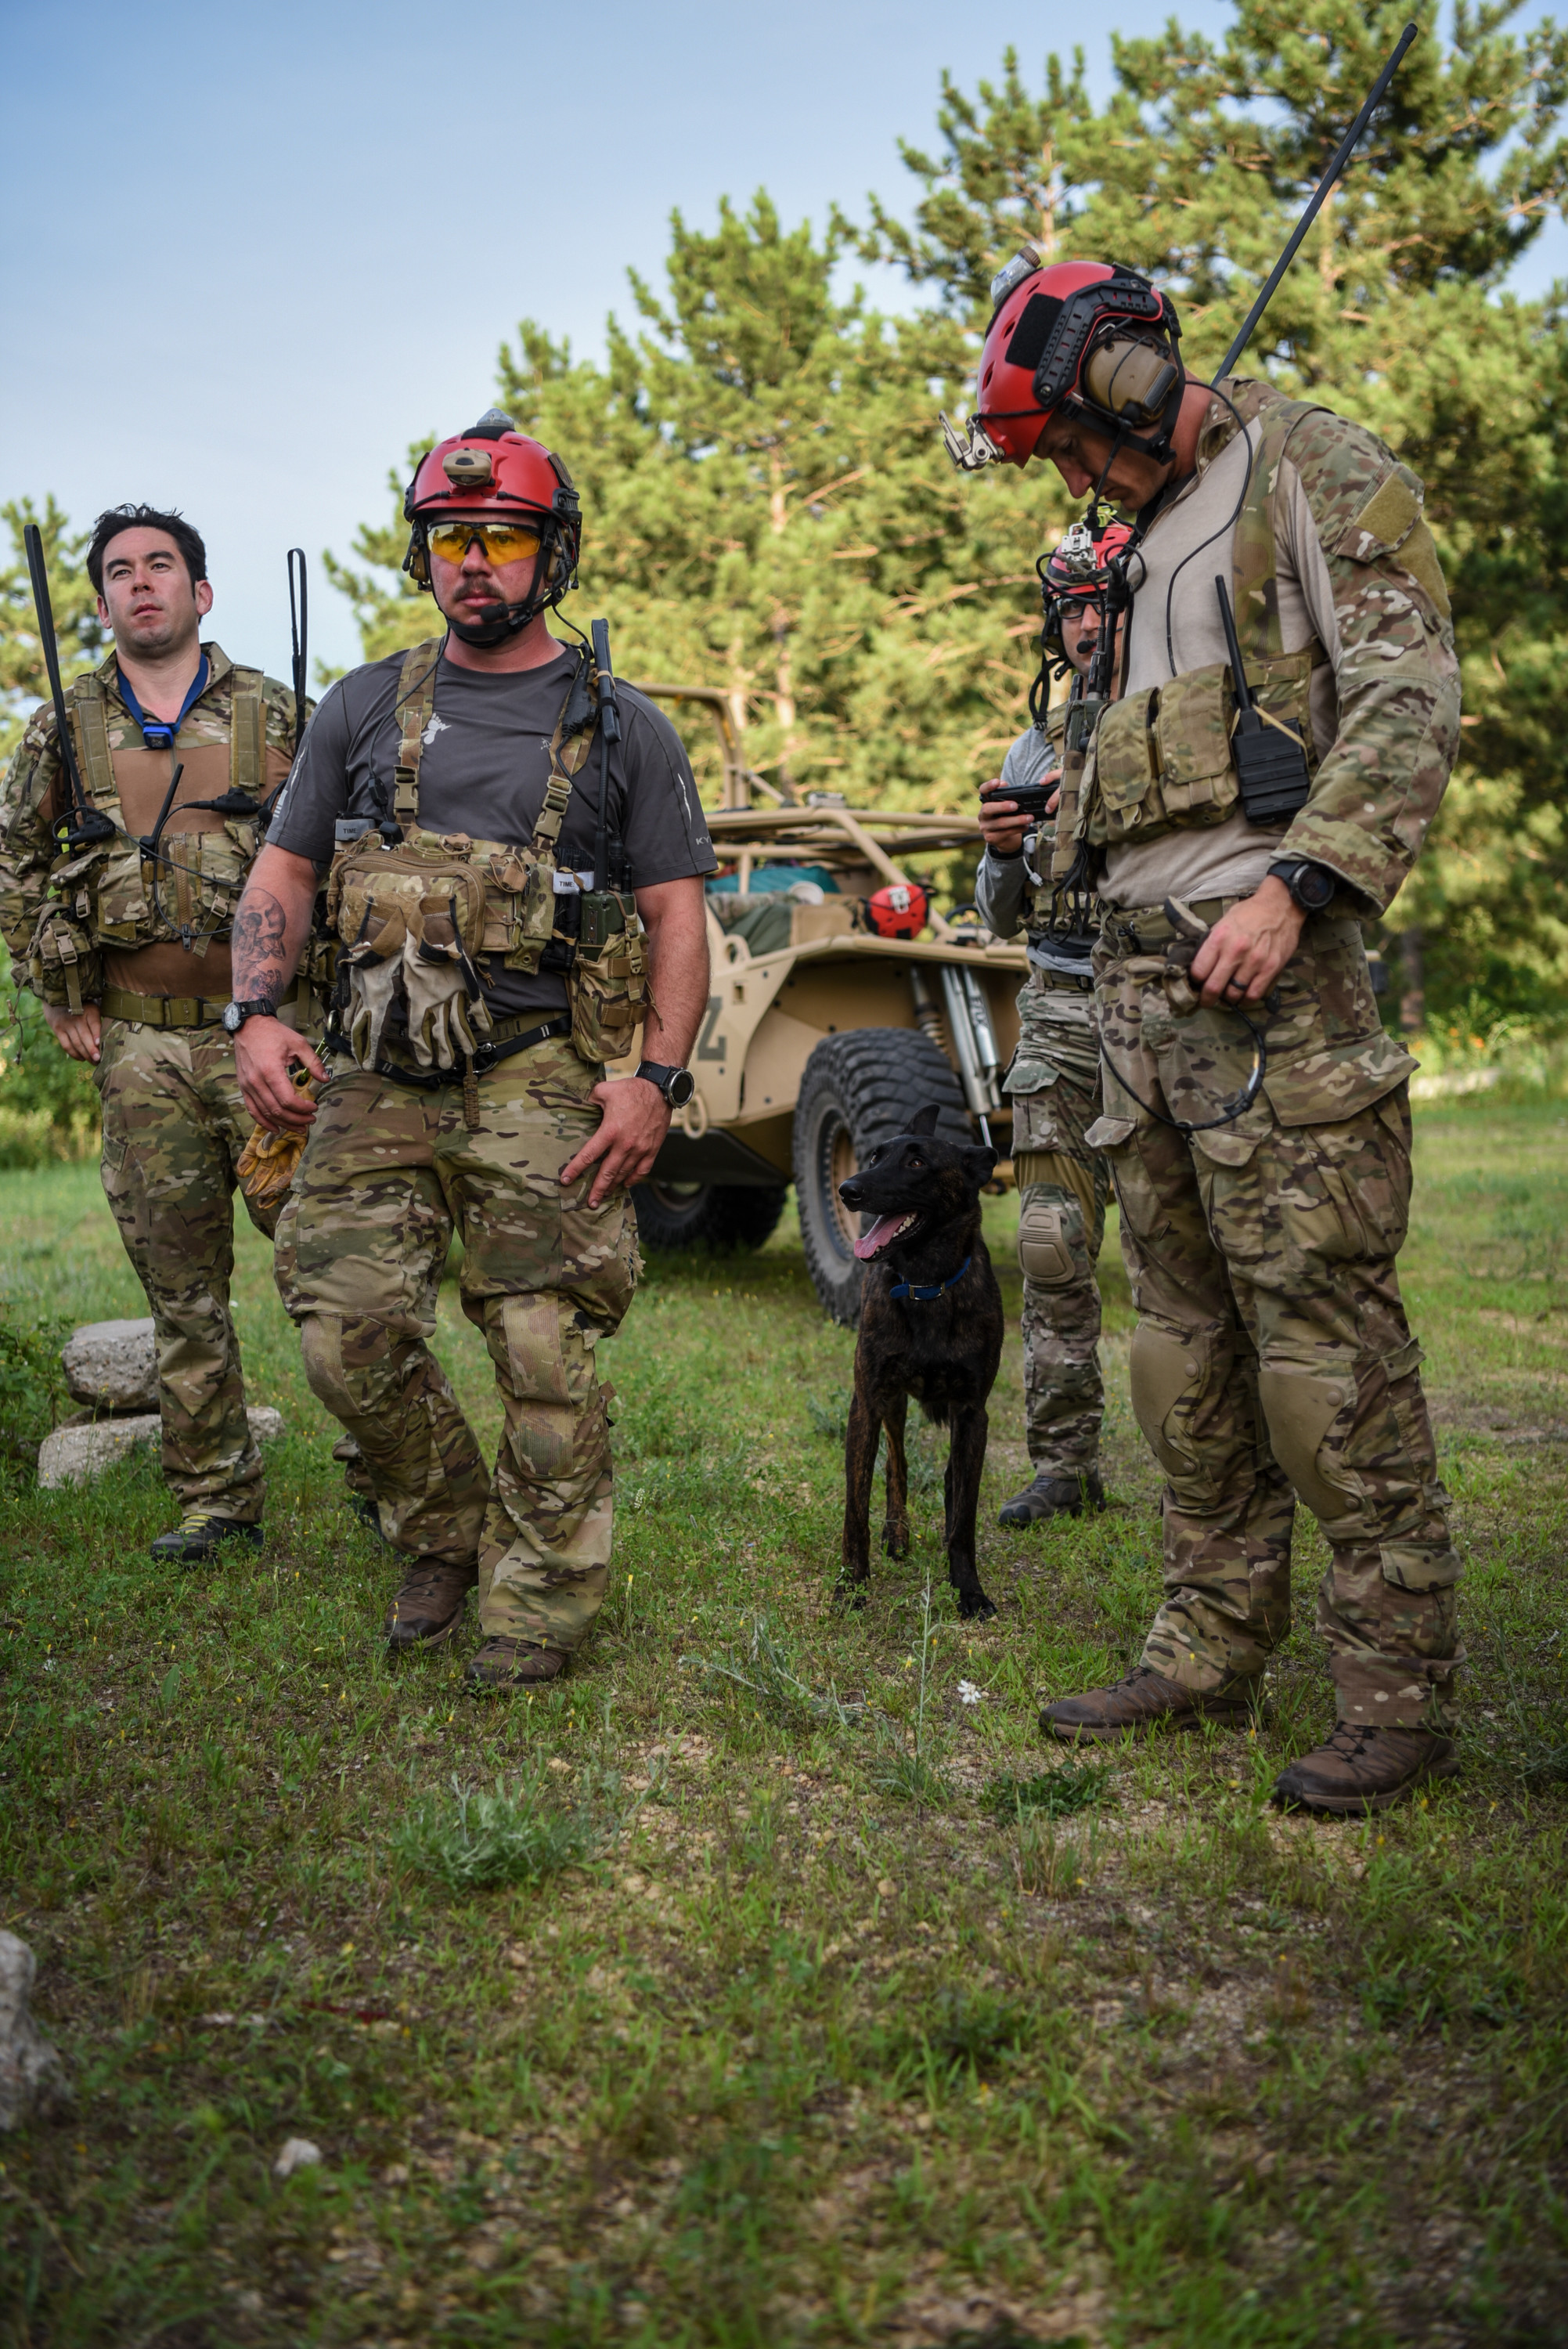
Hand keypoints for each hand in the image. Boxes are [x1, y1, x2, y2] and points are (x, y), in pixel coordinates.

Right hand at [43, 1002, 101, 1062]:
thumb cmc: (82, 1006)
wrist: (57, 998)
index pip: (94, 1023)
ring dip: (85, 1055)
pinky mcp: (58, 1030)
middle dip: (92, 1050)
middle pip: (84, 1036)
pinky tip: (82, 1058)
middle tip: (99, 1060)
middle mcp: (77, 1017)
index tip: (99, 1043)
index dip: (96, 1034)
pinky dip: (74, 1054)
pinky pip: (66, 1045)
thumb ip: (101, 1020)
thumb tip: (113, 1038)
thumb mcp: (94, 1007)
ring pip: (76, 1043)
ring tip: (94, 1062)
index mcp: (90, 1010)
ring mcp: (66, 1024)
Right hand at [234, 1016, 325, 1131]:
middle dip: (296, 1119)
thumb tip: (325, 1078)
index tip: (314, 1106)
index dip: (303, 1108)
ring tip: (299, 1127)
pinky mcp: (243, 1087)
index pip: (287, 1100)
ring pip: (265, 1113)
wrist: (249, 1026)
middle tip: (310, 1120)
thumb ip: (313, 1062)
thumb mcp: (298, 1043)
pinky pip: (252, 1110)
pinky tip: (275, 1128)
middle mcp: (256, 1081)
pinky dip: (263, 1122)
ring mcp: (247, 1086)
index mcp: (270, 1071)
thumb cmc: (273, 1033)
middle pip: (277, 1110)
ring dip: (283, 1123)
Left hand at [561, 1074, 670, 1208]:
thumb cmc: (630, 1090)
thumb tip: (580, 1105)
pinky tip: (626, 1184)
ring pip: (624, 1174)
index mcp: (610, 1131)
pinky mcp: (652, 1149)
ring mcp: (640, 1149)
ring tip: (604, 1196)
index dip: (575, 1169)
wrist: (659, 1090)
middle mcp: (625, 1144)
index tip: (565, 1180)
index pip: (589, 1155)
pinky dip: (633, 1179)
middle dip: (597, 1189)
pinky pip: (642, 1170)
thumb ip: (589, 1100)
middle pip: (607, 1173)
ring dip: (613, 1186)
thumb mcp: (604, 1090)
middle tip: (589, 1203)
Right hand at [977, 778, 1030, 856]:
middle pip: (988, 808)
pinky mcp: (991, 838)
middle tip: (1015, 805)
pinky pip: (1006, 833)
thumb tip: (1009, 787)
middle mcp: (982, 815)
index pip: (983, 791)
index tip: (997, 782)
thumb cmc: (1006, 818)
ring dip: (1017, 820)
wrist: (1004, 839)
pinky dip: (1018, 829)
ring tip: (1030, 817)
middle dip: (1002, 806)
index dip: (989, 786)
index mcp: (986, 803)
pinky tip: (1026, 826)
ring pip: (1001, 823)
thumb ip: (1008, 796)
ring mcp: (985, 827)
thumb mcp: (1007, 807)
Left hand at [1189, 878, 1306, 1007]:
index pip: (1199, 971)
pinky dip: (1245, 1000)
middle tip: (1206, 1001)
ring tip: (1226, 997)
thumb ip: (1212, 943)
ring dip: (1227, 999)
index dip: (1195, 981)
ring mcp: (1254, 961)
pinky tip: (1243, 996)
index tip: (1196, 984)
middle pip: (1213, 987)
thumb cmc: (1249, 913)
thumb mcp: (1224, 921)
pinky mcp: (1270, 968)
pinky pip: (1253, 994)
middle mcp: (1235, 951)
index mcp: (1219, 938)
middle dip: (1206, 998)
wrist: (1281, 906)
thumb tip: (1199, 964)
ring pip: (1233, 994)